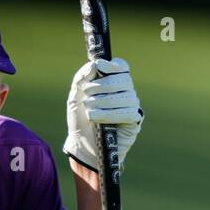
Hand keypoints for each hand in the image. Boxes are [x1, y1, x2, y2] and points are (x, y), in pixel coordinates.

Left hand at [64, 57, 143, 172]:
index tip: (100, 67)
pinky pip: (129, 113)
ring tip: (89, 110)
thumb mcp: (75, 96)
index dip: (113, 66)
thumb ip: (82, 78)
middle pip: (124, 80)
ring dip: (104, 102)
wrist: (81, 145)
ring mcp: (132, 106)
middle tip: (87, 97)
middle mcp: (125, 92)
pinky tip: (96, 118)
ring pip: (126, 96)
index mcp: (113, 82)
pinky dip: (110, 114)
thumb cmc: (79, 120)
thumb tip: (95, 64)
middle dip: (103, 86)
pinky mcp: (134, 121)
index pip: (122, 67)